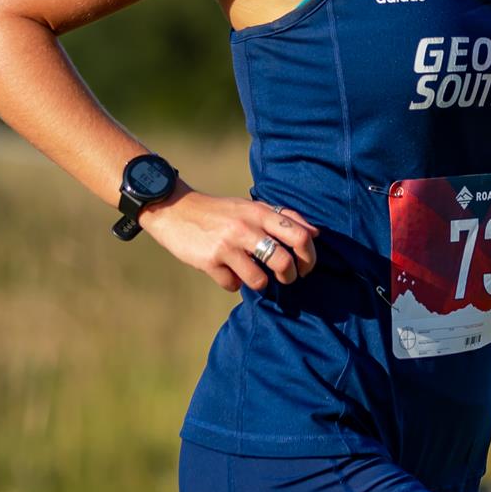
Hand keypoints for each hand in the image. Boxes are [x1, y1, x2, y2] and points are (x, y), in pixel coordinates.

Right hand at [138, 181, 320, 292]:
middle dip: (290, 276)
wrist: (174, 209)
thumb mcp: (251, 207)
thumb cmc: (220, 211)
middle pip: (283, 261)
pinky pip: (232, 285)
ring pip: (260, 280)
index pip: (299, 235)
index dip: (310, 256)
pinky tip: (227, 272)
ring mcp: (227, 245)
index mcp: (259, 212)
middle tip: (286, 278)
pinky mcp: (209, 261)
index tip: (305, 267)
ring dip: (261, 284)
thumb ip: (282, 218)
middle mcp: (245, 228)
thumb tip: (315, 234)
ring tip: (255, 277)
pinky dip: (233, 283)